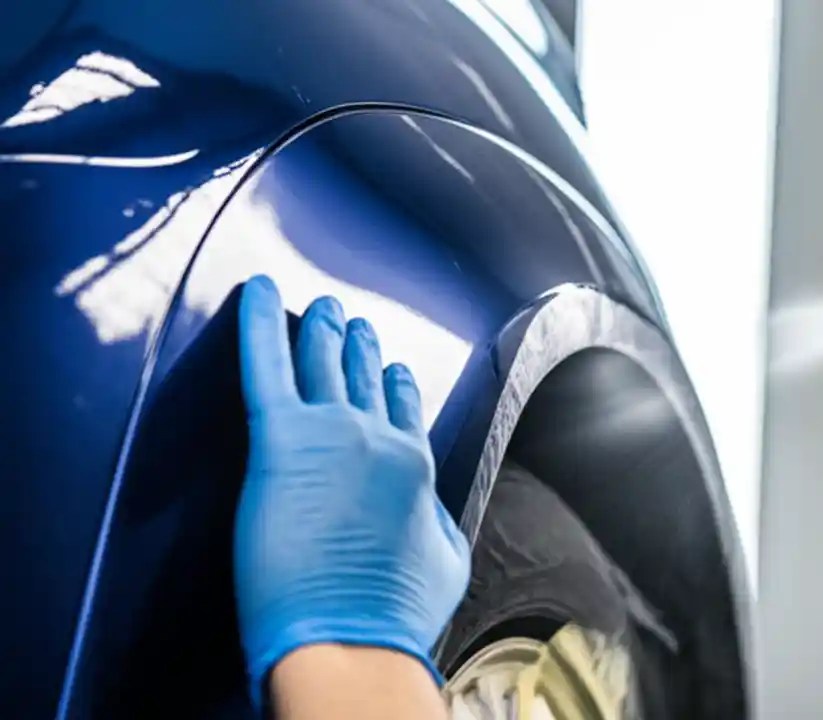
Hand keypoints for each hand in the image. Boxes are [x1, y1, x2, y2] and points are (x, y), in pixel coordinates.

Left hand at [234, 276, 469, 707]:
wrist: (356, 634)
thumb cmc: (396, 613)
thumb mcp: (444, 561)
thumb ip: (436, 524)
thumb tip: (433, 514)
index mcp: (414, 466)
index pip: (403, 410)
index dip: (395, 384)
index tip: (393, 368)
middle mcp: (378, 437)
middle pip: (365, 377)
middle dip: (357, 345)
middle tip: (350, 320)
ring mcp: (332, 431)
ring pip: (323, 360)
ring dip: (322, 328)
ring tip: (320, 308)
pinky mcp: (282, 439)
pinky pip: (268, 362)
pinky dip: (262, 320)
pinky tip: (258, 290)